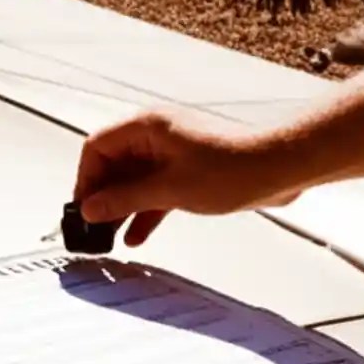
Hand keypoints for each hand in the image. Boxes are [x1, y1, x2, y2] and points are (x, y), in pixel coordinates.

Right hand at [73, 107, 302, 246]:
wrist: (280, 169)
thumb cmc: (233, 168)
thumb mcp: (170, 189)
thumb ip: (125, 199)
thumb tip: (91, 208)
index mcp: (147, 127)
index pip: (97, 147)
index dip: (86, 179)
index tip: (83, 209)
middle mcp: (156, 136)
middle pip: (113, 165)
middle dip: (101, 197)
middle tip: (92, 227)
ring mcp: (171, 154)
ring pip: (133, 181)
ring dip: (121, 207)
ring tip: (108, 236)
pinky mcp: (187, 172)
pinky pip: (154, 191)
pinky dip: (144, 211)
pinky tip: (135, 235)